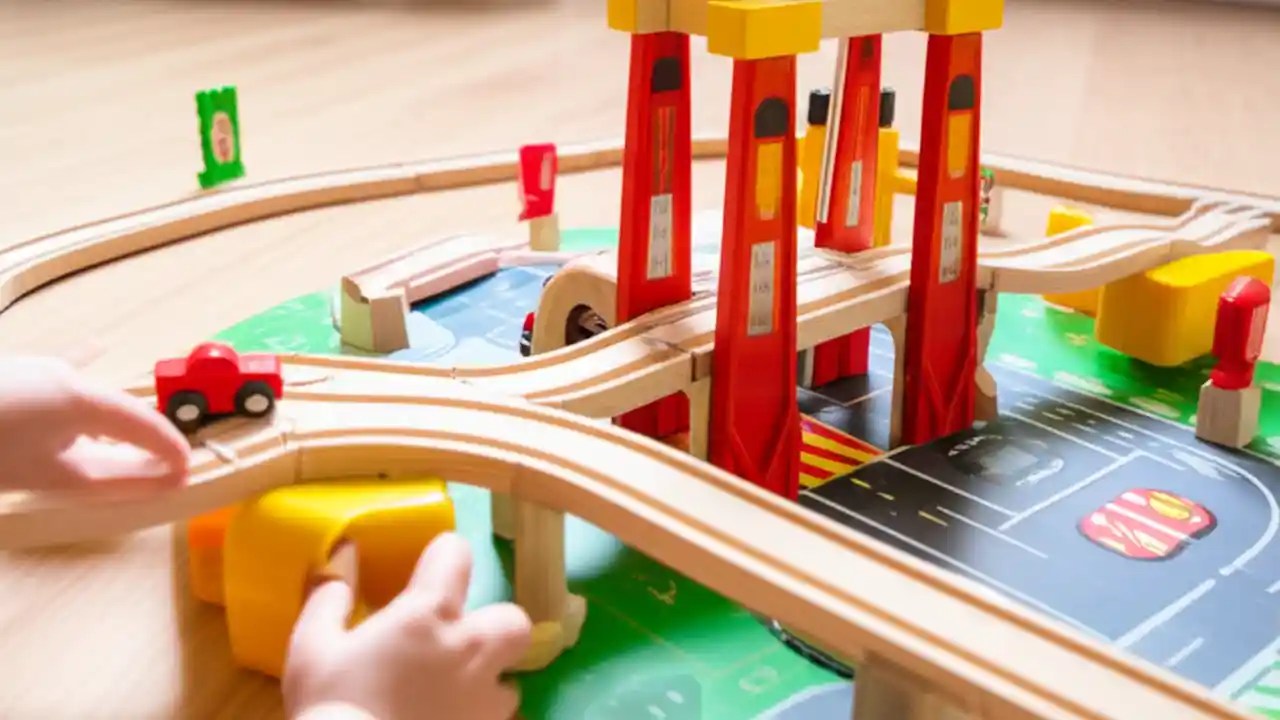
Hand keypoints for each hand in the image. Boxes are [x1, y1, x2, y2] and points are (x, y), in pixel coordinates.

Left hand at [0, 356, 189, 492]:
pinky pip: (64, 369)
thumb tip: (168, 481)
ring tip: (133, 441)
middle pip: (122, 410)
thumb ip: (116, 480)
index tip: (185, 474)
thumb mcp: (57, 478)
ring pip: (95, 395)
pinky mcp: (19, 373)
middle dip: (145, 437)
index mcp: (85, 400)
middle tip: (162, 466)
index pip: (145, 425)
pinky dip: (86, 363)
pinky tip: (100, 345)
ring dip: (116, 419)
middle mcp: (71, 376)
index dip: (171, 449)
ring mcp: (43, 369)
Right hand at [285, 533, 531, 719]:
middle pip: (512, 619)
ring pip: (511, 679)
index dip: (444, 557)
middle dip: (493, 627)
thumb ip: (327, 602)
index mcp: (427, 614)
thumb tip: (339, 569)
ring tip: (454, 696)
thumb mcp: (311, 649)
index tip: (431, 570)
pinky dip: (479, 719)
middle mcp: (468, 647)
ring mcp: (485, 696)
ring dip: (488, 682)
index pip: (456, 553)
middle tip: (459, 642)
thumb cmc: (330, 706)